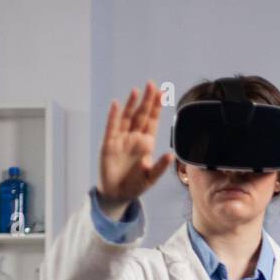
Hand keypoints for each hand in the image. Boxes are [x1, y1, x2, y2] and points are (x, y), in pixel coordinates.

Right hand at [97, 80, 172, 211]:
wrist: (118, 194)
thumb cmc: (135, 185)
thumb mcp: (151, 178)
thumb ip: (160, 167)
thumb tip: (171, 155)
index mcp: (146, 144)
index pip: (152, 122)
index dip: (156, 108)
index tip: (162, 94)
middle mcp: (134, 138)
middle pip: (141, 115)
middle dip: (147, 101)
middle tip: (152, 85)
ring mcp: (121, 139)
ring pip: (127, 118)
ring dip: (131, 104)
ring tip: (137, 91)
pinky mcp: (108, 144)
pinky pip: (111, 127)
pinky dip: (113, 116)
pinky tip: (116, 104)